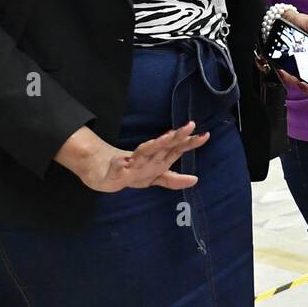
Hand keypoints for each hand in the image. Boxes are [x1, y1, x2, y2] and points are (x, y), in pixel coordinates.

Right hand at [55, 123, 205, 191]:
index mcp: (156, 159)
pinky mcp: (114, 170)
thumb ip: (173, 179)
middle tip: (190, 126)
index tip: (205, 135)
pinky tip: (123, 162)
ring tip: (166, 138)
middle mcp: (146, 157)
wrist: (102, 171)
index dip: (190, 142)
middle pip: (164, 145)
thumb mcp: (154, 178)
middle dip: (177, 136)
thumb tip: (195, 180)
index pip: (176, 148)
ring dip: (154, 144)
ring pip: (144, 151)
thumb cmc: (132, 173)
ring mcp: (131, 162)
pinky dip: (120, 164)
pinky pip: (117, 168)